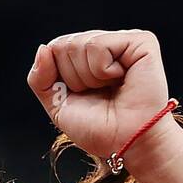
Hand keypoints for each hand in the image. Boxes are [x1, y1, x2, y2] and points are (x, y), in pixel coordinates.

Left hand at [26, 29, 176, 162]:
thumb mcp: (57, 105)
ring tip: (110, 88)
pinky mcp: (141, 41)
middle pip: (64, 44)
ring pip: (80, 44)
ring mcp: (124, 41)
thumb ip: (40, 78)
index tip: (81, 95)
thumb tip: (43, 47)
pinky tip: (120, 79)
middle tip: (98, 93)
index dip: (59, 77)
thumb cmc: (98, 128)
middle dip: (74, 78)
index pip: (54, 48)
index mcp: (87, 56)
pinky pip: (98, 44)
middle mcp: (106, 44)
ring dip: (88, 77)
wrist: (125, 142)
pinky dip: (102, 70)